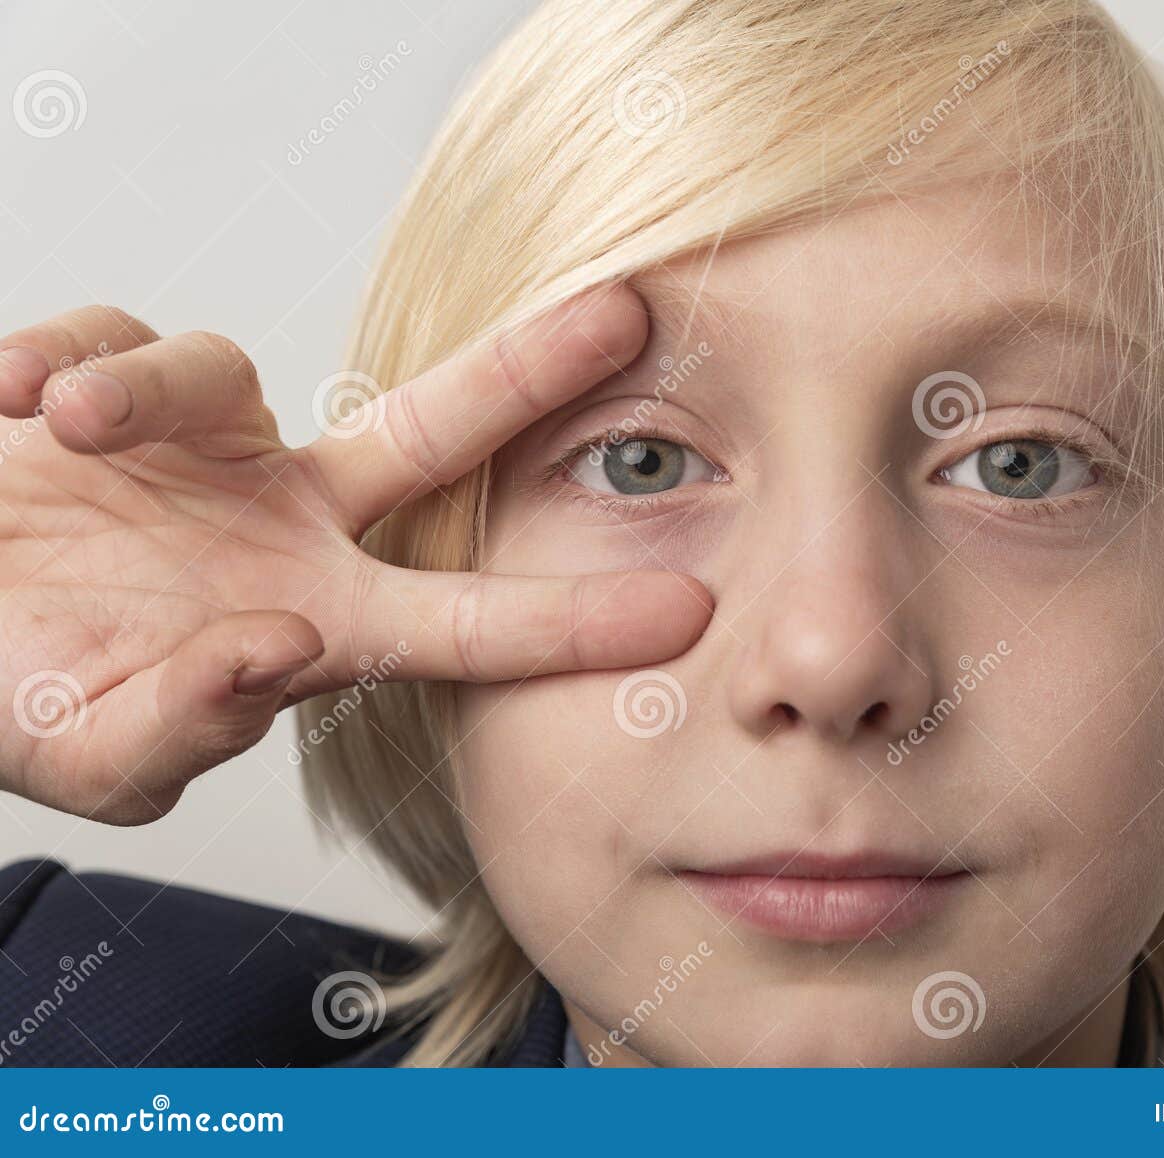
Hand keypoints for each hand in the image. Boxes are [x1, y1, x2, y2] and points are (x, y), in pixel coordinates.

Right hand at [0, 285, 710, 822]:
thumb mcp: (95, 753)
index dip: (572, 620)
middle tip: (627, 311)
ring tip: (70, 419)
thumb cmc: (23, 691)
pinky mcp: (110, 387)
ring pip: (225, 366)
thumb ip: (181, 730)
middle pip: (431, 433)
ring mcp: (206, 449)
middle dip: (526, 372)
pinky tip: (14, 401)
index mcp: (313, 619)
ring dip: (148, 387)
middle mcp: (284, 520)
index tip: (685, 613)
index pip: (466, 623)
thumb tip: (273, 651)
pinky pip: (110, 341)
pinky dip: (63, 359)